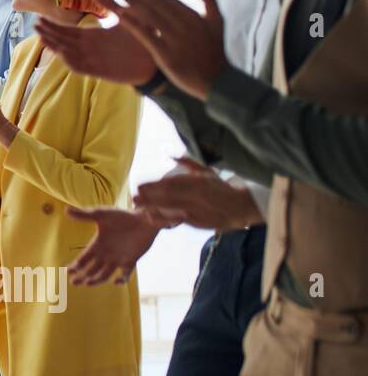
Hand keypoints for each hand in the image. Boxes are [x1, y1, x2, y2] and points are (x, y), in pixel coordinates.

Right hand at [35, 9, 156, 85]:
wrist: (157, 58)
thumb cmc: (143, 38)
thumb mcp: (125, 16)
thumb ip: (110, 3)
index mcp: (94, 36)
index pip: (68, 31)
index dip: (53, 26)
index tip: (40, 18)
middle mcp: (90, 48)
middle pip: (63, 41)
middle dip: (49, 34)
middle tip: (35, 25)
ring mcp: (94, 60)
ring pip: (68, 54)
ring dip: (55, 47)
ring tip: (42, 38)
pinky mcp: (101, 71)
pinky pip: (81, 67)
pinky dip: (70, 60)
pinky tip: (62, 51)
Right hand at [67, 206, 163, 285]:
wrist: (144, 219)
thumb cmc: (122, 215)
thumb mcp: (102, 215)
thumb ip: (84, 215)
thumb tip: (66, 210)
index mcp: (97, 245)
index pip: (83, 259)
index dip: (75, 266)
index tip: (68, 271)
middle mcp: (106, 254)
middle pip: (91, 270)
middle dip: (82, 276)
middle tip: (74, 282)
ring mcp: (118, 259)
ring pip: (104, 274)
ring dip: (96, 280)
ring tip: (88, 283)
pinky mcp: (131, 261)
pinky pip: (125, 274)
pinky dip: (121, 279)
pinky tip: (116, 281)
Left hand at [108, 0, 227, 99]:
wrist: (218, 80)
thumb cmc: (215, 51)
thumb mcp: (217, 22)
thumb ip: (208, 0)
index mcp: (192, 15)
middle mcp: (183, 23)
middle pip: (155, 1)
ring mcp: (175, 38)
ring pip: (150, 15)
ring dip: (133, 1)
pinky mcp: (166, 54)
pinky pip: (147, 36)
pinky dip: (134, 25)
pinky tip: (120, 16)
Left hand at [132, 158, 264, 230]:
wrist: (241, 208)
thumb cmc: (220, 188)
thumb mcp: (206, 172)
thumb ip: (188, 163)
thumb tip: (171, 154)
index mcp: (199, 182)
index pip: (173, 183)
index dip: (155, 185)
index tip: (139, 185)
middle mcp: (198, 196)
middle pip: (170, 196)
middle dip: (151, 196)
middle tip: (134, 196)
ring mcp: (198, 210)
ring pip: (173, 209)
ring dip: (154, 208)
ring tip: (138, 207)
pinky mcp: (198, 222)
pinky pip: (178, 220)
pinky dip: (164, 219)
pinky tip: (151, 218)